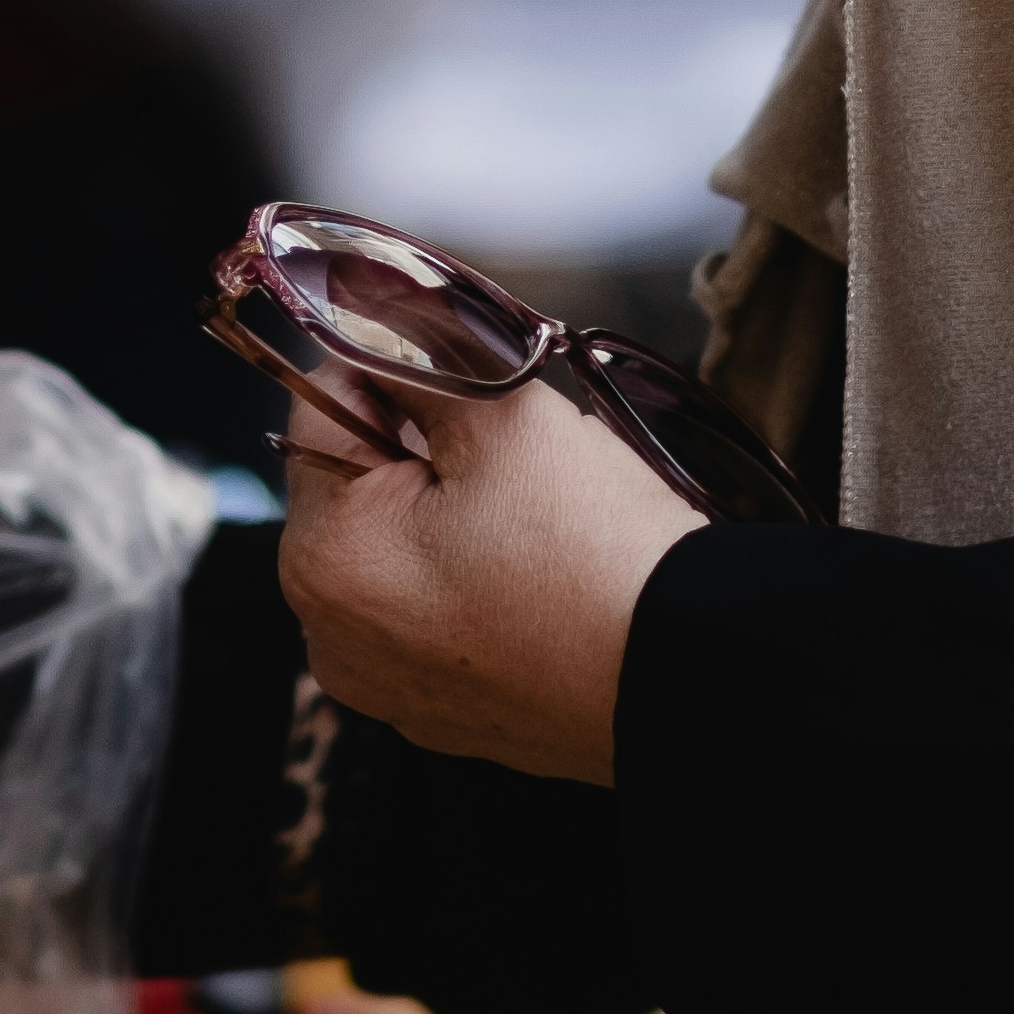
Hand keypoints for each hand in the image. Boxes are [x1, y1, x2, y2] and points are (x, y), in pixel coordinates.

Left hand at [278, 373, 703, 782]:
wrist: (692, 673)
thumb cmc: (597, 552)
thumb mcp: (504, 414)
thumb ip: (419, 351)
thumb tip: (374, 301)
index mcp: (323, 558)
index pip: (321, 408)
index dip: (396, 371)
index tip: (466, 380)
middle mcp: (332, 634)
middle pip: (357, 485)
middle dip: (424, 450)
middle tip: (515, 459)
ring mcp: (386, 685)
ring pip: (399, 549)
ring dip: (448, 514)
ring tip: (535, 521)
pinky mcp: (442, 712)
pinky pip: (435, 613)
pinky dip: (473, 582)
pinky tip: (537, 578)